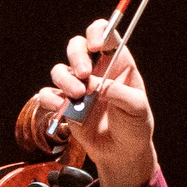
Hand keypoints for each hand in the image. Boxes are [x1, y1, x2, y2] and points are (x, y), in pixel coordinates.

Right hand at [37, 19, 156, 186]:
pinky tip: (61, 107)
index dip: (97, 33)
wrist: (121, 154)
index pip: (104, 34)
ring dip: (65, 80)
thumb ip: (118, 93)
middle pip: (77, 46)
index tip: (95, 46)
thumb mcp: (137, 108)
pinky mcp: (65, 104)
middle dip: (76, 56)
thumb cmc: (135, 127)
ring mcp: (78, 87)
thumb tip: (94, 85)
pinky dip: (51, 99)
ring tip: (77, 96)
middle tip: (84, 74)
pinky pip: (48, 94)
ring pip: (60, 70)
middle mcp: (96, 70)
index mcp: (118, 63)